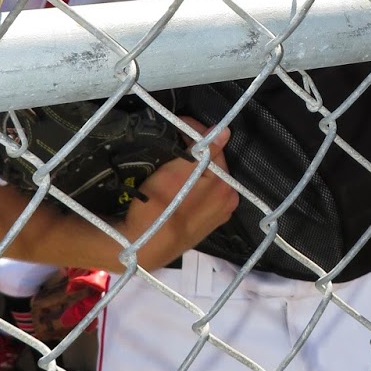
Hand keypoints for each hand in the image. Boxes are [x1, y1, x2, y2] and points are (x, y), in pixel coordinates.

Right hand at [122, 120, 237, 270]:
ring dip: (192, 167)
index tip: (176, 124)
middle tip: (172, 139)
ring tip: (171, 158)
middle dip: (195, 150)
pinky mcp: (204, 225)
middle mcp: (228, 201)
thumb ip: (205, 152)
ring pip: (207, 179)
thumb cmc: (158, 207)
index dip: (195, 132)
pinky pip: (201, 195)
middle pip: (213, 164)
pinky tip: (176, 183)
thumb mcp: (179, 173)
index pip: (215, 147)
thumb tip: (226, 130)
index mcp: (227, 187)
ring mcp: (217, 215)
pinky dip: (191, 184)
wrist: (141, 247)